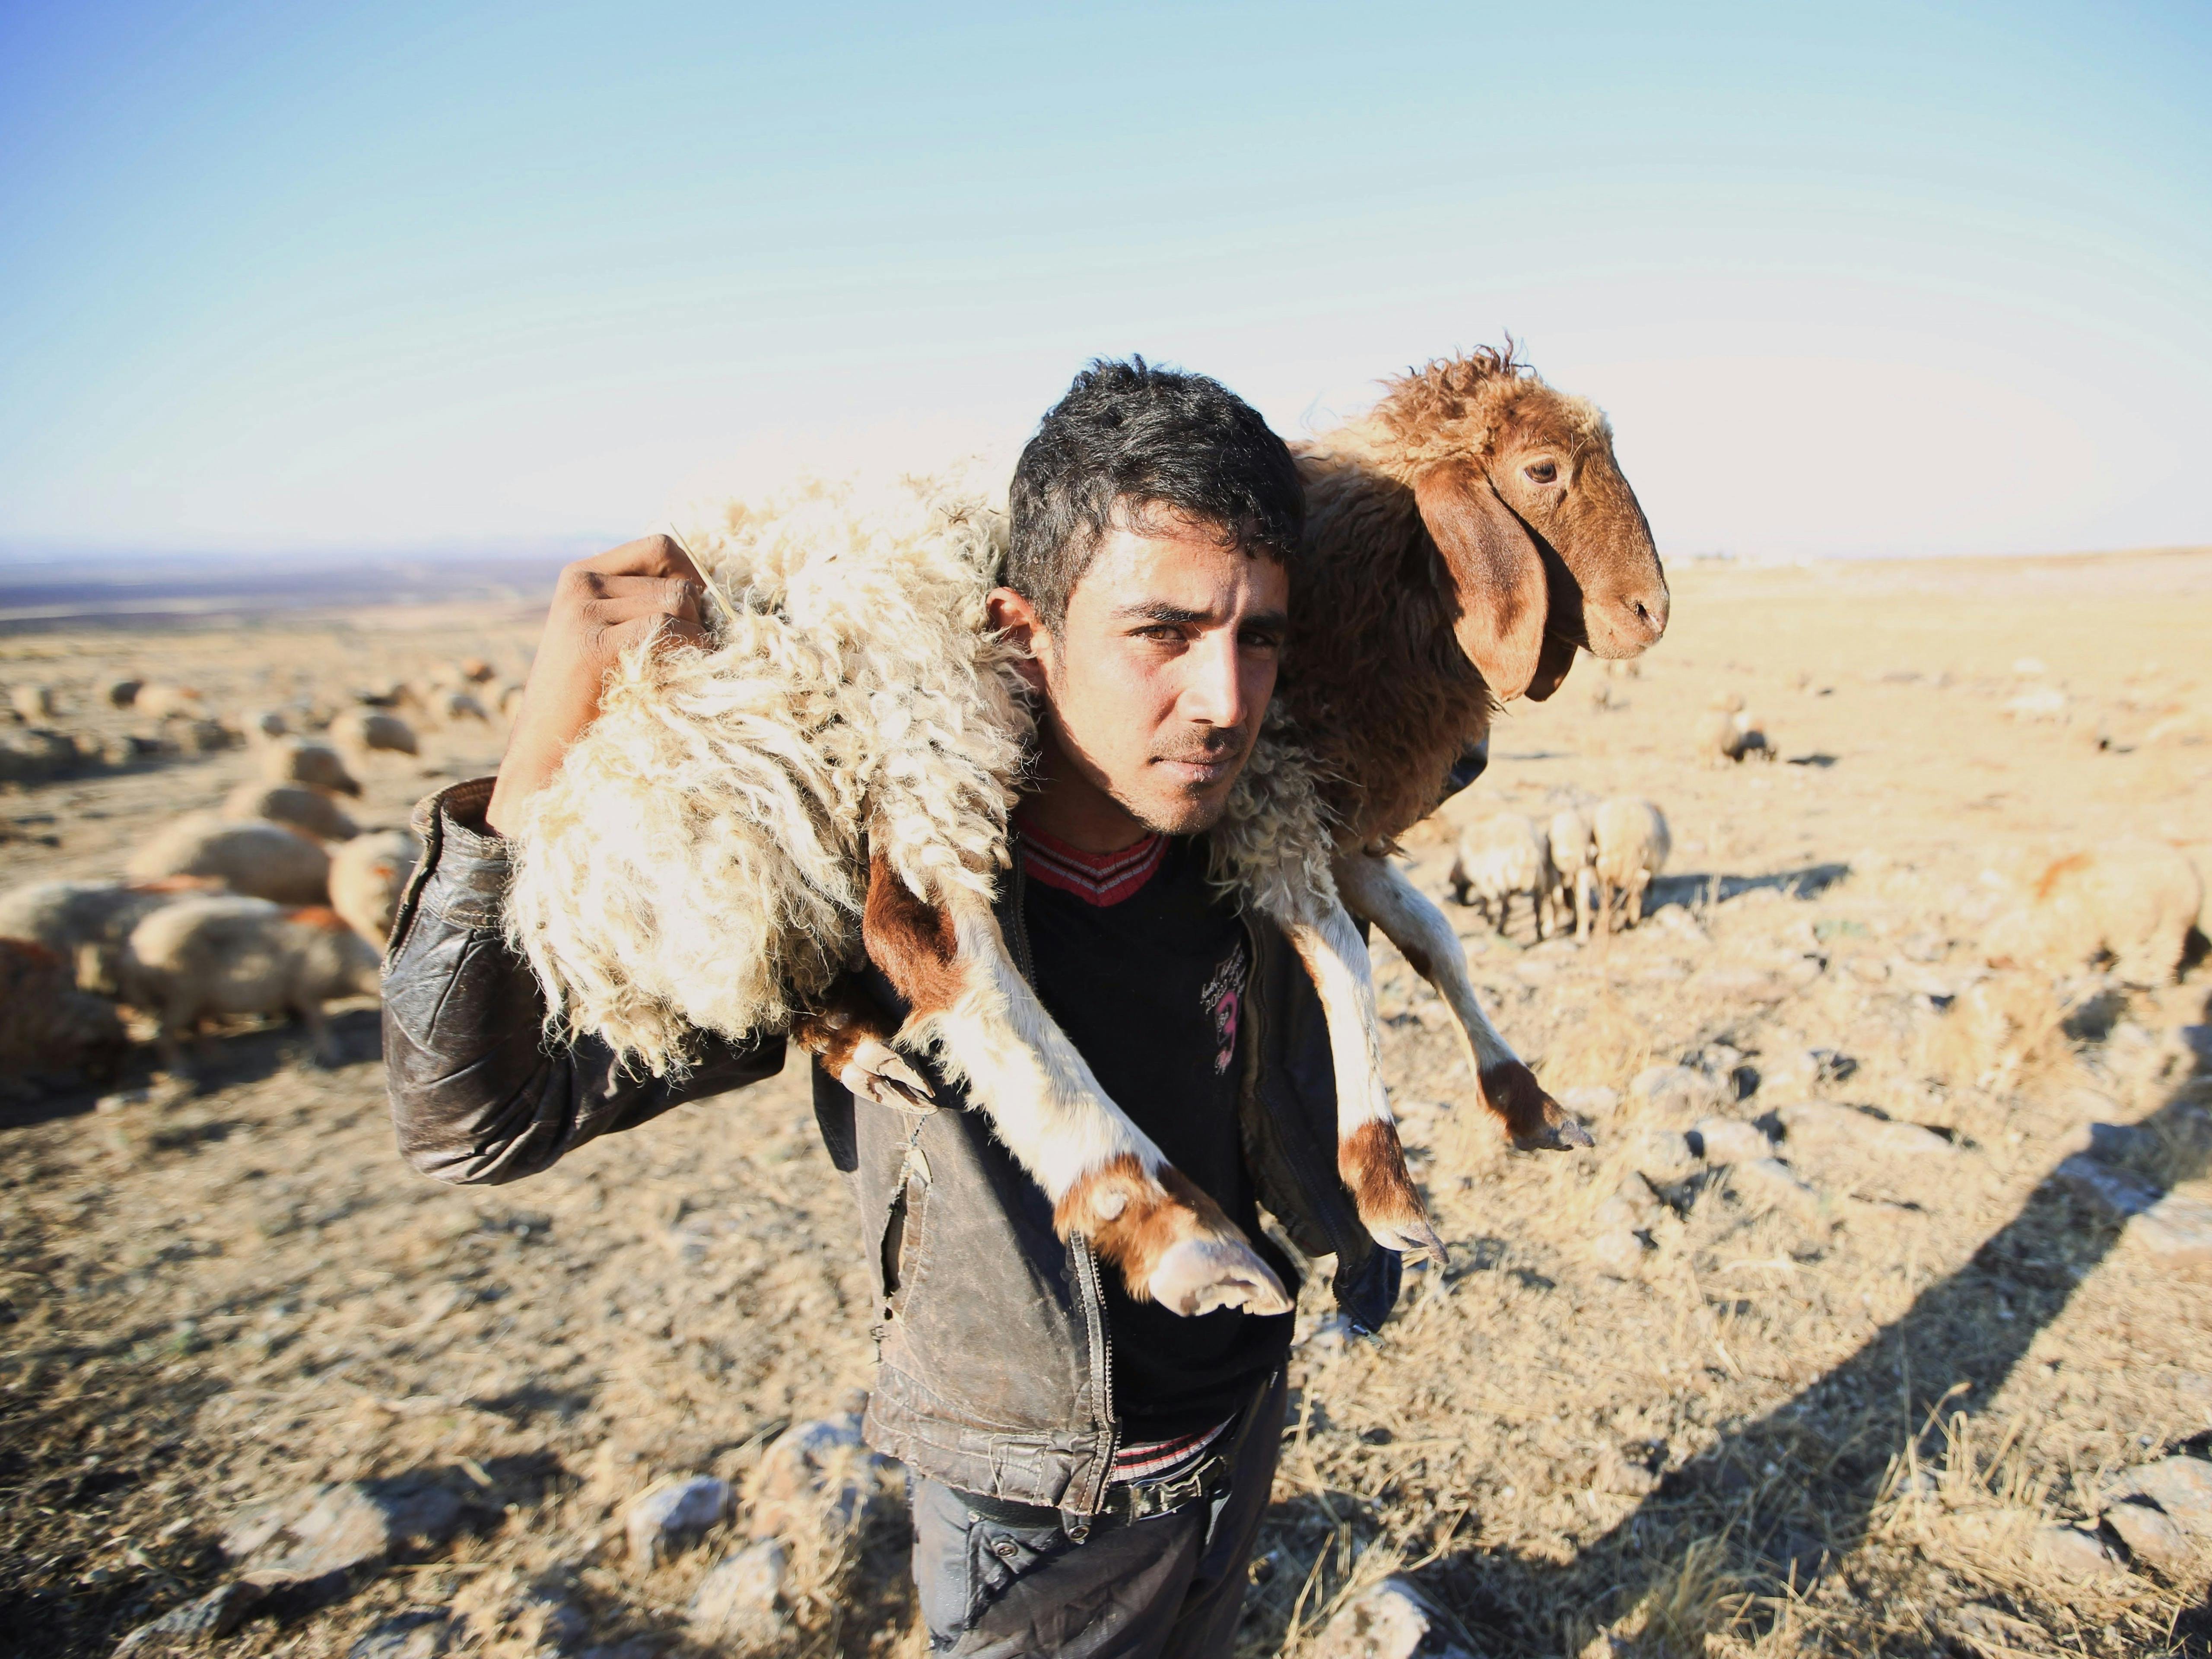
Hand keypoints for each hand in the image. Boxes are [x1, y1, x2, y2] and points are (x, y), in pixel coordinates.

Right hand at [485, 536, 708, 835]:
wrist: (544, 754)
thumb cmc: (590, 701)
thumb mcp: (607, 636)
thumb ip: (643, 606)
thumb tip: (710, 593)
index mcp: (582, 575)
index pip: (659, 548)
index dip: (691, 575)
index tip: (698, 615)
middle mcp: (581, 585)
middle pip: (677, 581)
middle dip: (699, 620)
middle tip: (693, 658)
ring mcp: (584, 612)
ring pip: (680, 604)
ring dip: (695, 641)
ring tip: (679, 673)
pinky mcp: (594, 645)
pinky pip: (669, 629)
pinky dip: (687, 653)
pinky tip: (677, 678)